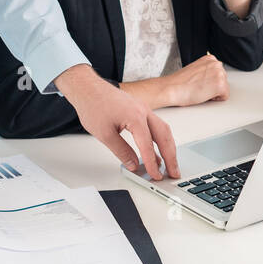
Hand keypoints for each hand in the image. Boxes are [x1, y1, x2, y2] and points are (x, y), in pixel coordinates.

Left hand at [56, 65, 179, 178]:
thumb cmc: (93, 105)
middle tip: (174, 173)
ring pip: (163, 130)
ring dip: (169, 147)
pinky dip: (160, 139)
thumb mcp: (104, 134)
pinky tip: (158, 151)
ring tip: (170, 164)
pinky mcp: (140, 109)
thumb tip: (133, 164)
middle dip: (171, 156)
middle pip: (164, 136)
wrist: (88, 88)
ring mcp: (144, 109)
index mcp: (135, 117)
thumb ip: (121, 151)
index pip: (148, 145)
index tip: (156, 175)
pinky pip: (156, 125)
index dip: (153, 163)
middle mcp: (144, 111)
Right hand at [159, 53, 228, 106]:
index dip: (209, 81)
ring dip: (214, 93)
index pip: (219, 73)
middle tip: (199, 87)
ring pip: (224, 89)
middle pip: (223, 81)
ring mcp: (220, 74)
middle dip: (213, 87)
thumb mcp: (196, 70)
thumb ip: (206, 71)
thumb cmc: (180, 82)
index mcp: (210, 59)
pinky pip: (224, 97)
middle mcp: (216, 64)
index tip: (200, 82)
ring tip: (200, 90)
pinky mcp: (221, 85)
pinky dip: (215, 99)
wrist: (171, 88)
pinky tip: (203, 95)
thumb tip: (211, 78)